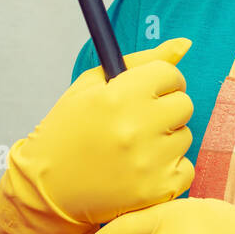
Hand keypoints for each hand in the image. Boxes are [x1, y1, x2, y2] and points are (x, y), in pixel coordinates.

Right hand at [0, 38, 195, 233]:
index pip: (170, 74)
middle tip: (139, 120)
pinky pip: (186, 169)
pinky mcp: (157, 189)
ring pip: (185, 136)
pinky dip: (169, 170)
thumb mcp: (92, 85)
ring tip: (134, 148)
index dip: (160, 81)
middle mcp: (136, 127)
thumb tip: (185, 44)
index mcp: (118, 96)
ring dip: (166, 140)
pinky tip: (141, 170)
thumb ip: (141, 61)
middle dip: (165, 108)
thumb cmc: (69, 131)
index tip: (148, 92)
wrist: (48, 188)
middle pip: (184, 104)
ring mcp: (148, 161)